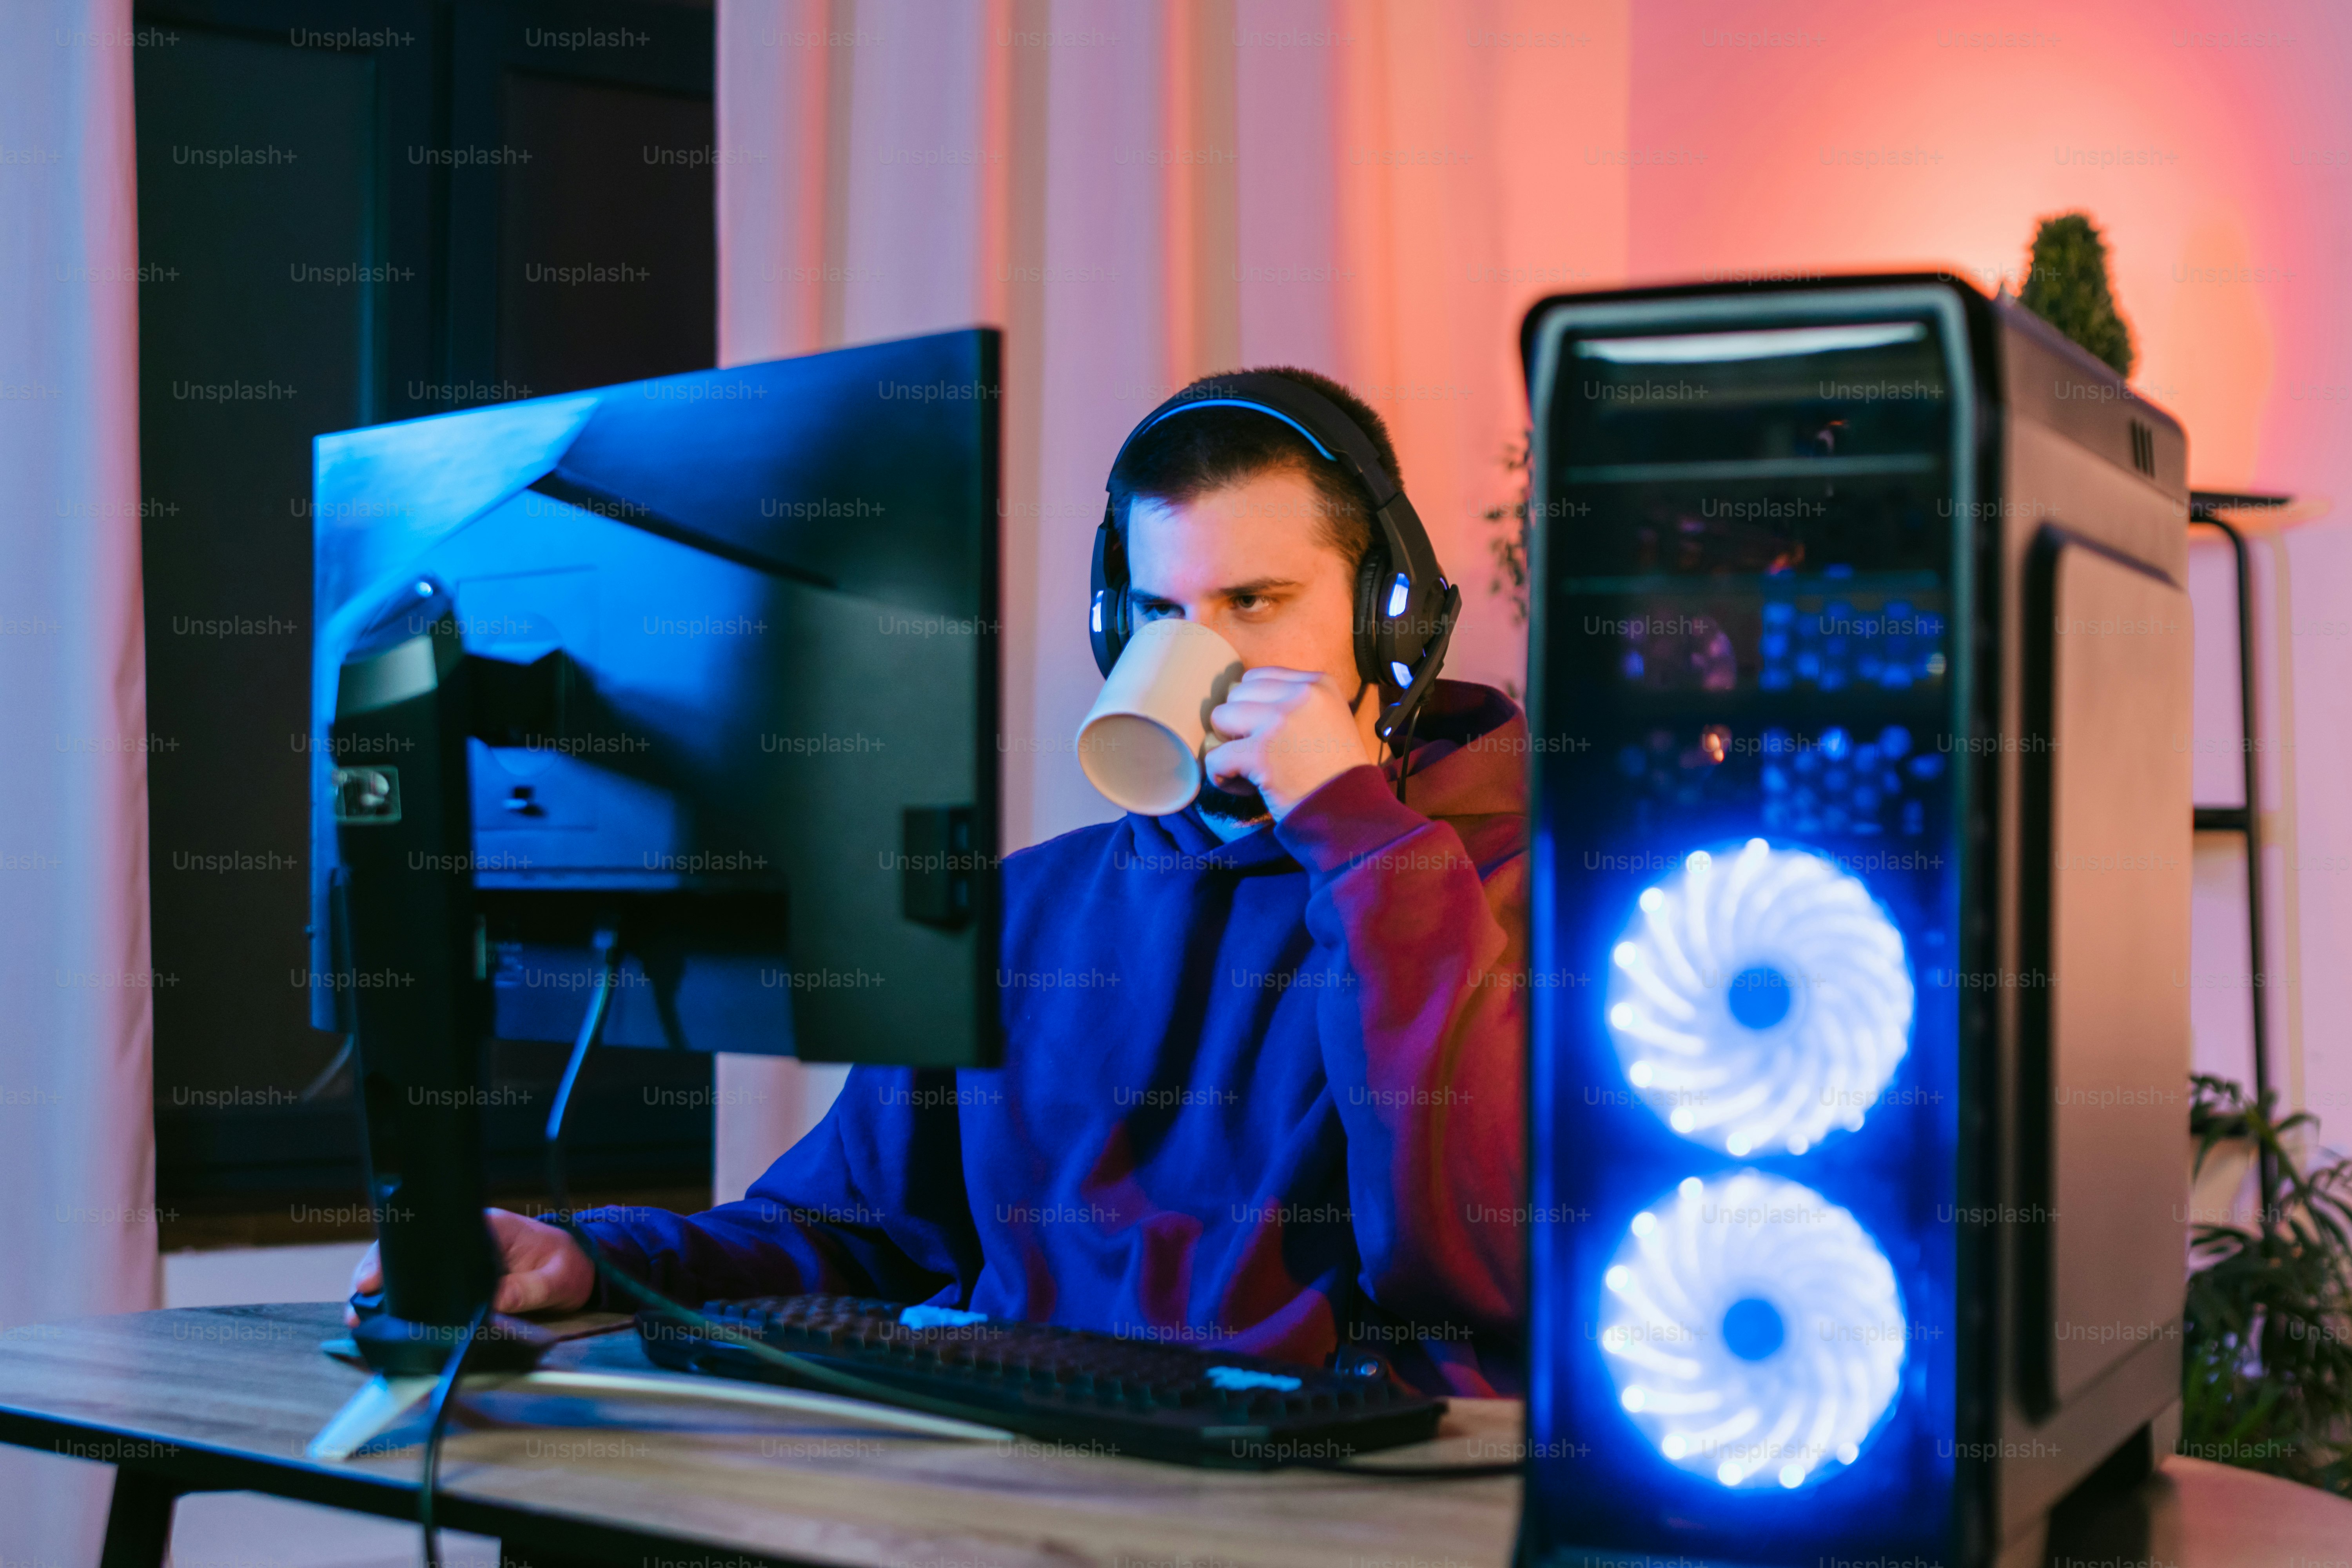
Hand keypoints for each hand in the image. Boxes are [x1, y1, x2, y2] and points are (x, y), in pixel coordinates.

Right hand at [344, 1207, 594, 1325]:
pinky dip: (409, 1298)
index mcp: (486, 1228)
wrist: (581, 1263)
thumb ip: (527, 1290)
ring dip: (389, 1291)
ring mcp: (462, 1255)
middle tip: (357, 1309)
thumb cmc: (567, 1265)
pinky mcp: (463, 1274)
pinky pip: (429, 1283)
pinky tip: (391, 1317)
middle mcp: (467, 1238)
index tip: (372, 1282)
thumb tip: (494, 1304)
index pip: (430, 1236)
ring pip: (413, 1268)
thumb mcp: (555, 1279)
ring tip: (364, 1317)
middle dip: (379, 1277)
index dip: (396, 1258)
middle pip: (410, 1251)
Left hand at [1204, 667, 1374, 819]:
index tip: (1267, 733)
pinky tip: (1243, 786)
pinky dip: (1221, 775)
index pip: (1258, 677)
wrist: (1351, 813)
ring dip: (1228, 746)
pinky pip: (1215, 757)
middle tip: (1257, 752)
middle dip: (1238, 724)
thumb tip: (1245, 700)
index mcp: (1318, 684)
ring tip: (1248, 768)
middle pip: (1237, 695)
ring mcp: (1279, 723)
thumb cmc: (1337, 772)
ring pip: (1220, 717)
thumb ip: (1295, 702)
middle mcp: (1300, 695)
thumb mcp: (1330, 719)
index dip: (1253, 706)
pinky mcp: (1261, 754)